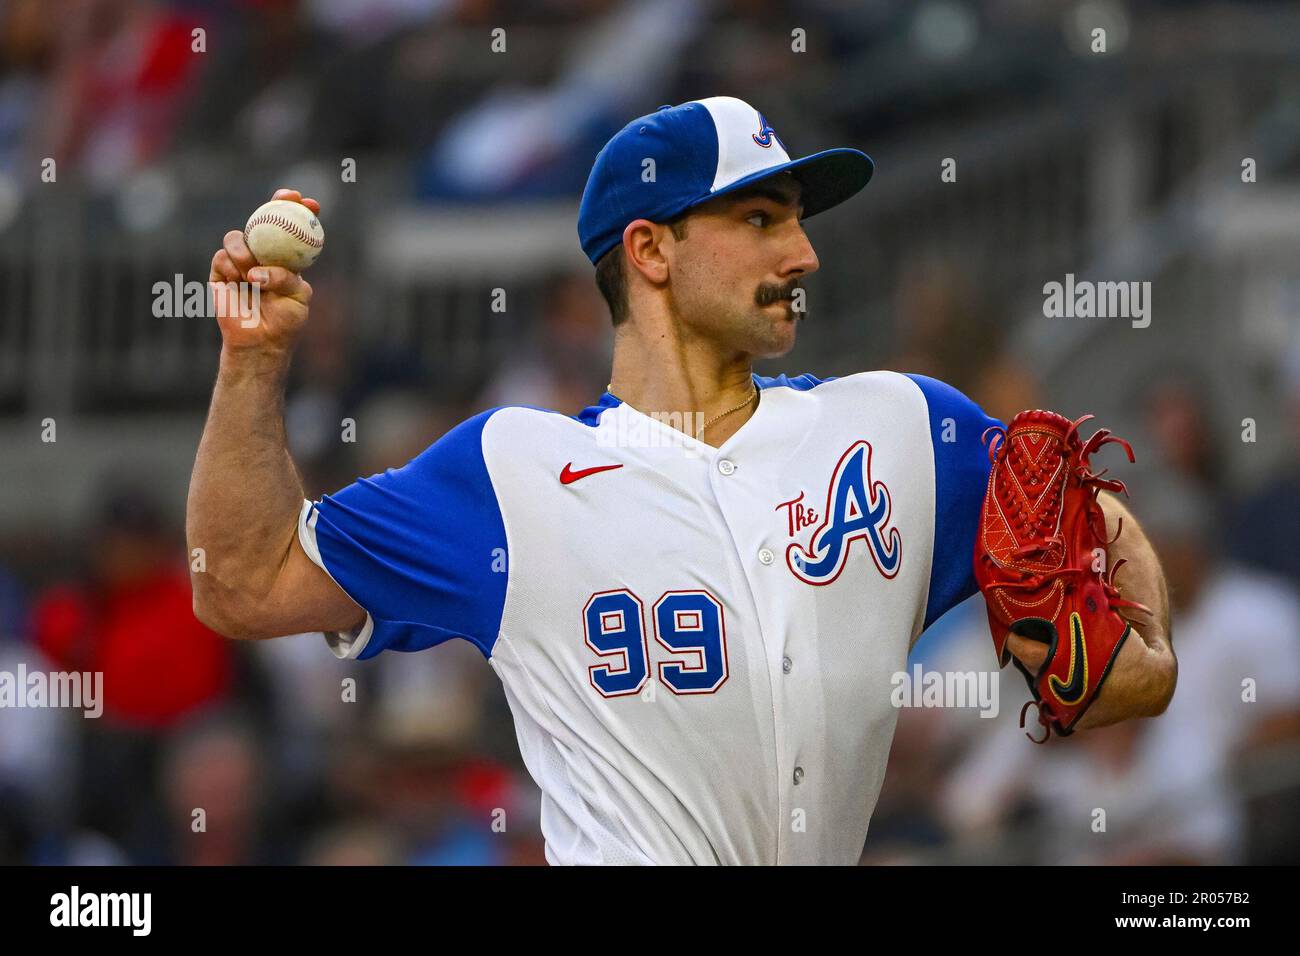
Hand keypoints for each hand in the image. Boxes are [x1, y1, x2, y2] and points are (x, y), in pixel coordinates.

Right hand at [208, 188, 320, 352]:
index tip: (308, 202)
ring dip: (245, 253)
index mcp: (286, 257)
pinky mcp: (221, 272)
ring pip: (236, 237)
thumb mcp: (298, 297)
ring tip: (252, 277)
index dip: (299, 210)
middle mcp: (262, 254)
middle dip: (275, 204)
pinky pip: (221, 257)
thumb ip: (286, 277)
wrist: (261, 342)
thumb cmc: (286, 321)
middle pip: (264, 219)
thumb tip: (259, 270)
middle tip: (283, 200)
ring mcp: (240, 261)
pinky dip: (231, 269)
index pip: (292, 227)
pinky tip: (238, 284)